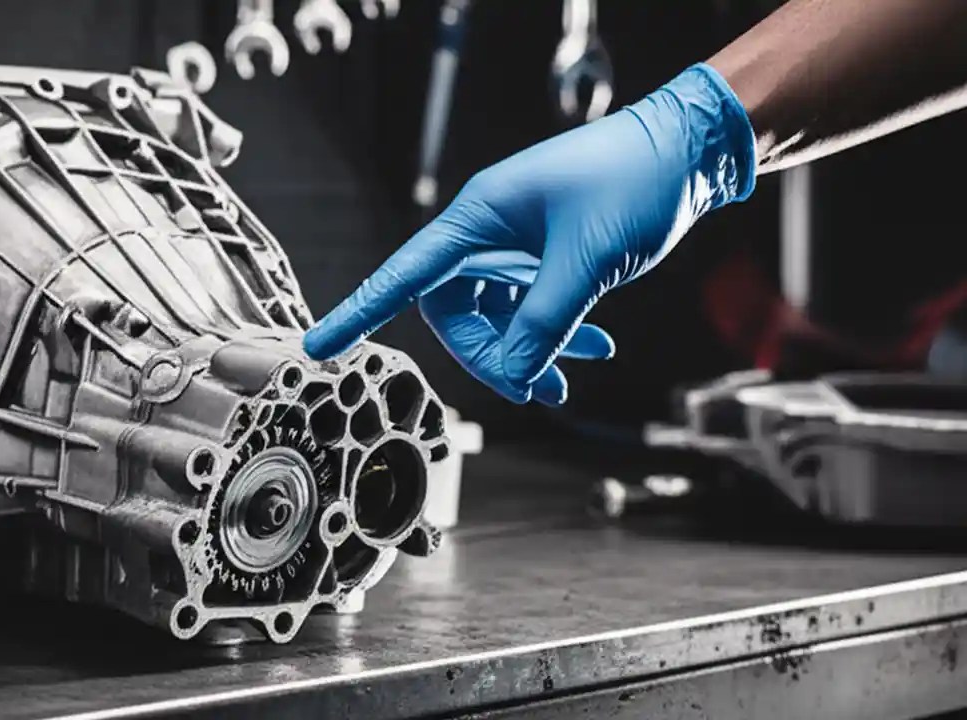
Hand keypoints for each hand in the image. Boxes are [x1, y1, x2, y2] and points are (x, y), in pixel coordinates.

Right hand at [303, 64, 756, 404]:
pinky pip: (531, 308)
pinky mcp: (547, 256)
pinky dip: (555, 334)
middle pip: (456, 313)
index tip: (320, 344)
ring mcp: (518, 245)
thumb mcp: (586, 260)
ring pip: (496, 316)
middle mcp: (489, 231)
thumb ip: (545, 321)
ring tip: (564, 381)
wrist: (689, 151)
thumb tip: (513, 375)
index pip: (406, 273)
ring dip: (526, 352)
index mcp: (480, 217)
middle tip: (530, 383)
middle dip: (489, 355)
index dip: (361, 310)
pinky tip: (592, 350)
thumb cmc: (633, 182)